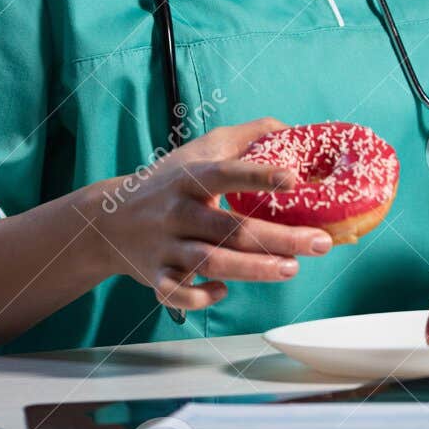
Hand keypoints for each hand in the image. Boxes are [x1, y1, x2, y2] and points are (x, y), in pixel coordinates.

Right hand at [91, 116, 333, 312]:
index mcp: (192, 177)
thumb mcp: (201, 149)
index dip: (259, 175)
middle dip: (279, 239)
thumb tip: (293, 132)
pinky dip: (202, 296)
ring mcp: (166, 246)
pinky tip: (225, 289)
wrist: (109, 218)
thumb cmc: (168, 180)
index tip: (293, 179)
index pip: (227, 172)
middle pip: (231, 228)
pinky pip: (179, 293)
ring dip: (255, 269)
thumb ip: (246, 137)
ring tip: (292, 268)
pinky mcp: (156, 276)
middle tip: (319, 242)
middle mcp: (179, 211)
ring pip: (211, 262)